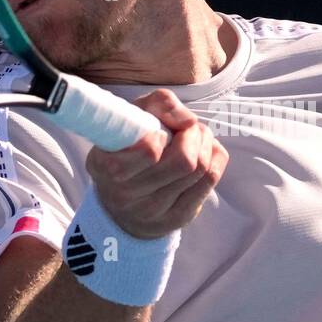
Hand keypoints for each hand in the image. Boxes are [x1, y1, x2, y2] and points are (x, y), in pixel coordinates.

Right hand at [84, 89, 228, 238]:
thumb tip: (189, 120)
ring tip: (195, 137)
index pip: (149, 151)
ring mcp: (154, 211)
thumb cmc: (128, 147)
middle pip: (184, 160)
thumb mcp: (131, 118)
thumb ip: (158, 104)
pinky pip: (210, 180)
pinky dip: (214, 158)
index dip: (161, 135)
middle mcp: (127, 195)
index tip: (160, 130)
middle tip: (188, 127)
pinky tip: (204, 152)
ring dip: (205, 144)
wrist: (123, 201)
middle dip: (194, 135)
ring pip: (201, 169)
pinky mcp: (177, 218)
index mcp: (106, 167)